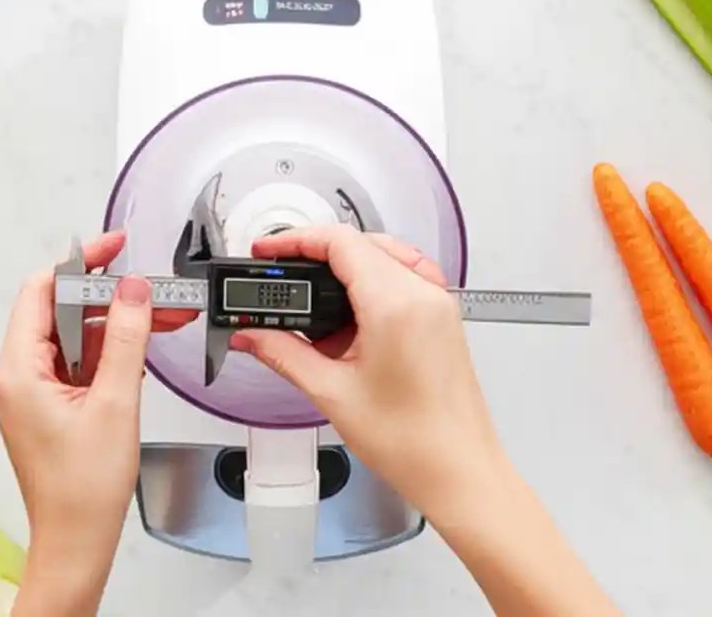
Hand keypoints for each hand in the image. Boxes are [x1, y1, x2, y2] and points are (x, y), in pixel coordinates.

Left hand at [0, 230, 193, 616]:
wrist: (76, 541)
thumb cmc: (83, 490)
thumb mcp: (116, 402)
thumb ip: (127, 338)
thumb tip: (134, 290)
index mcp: (16, 371)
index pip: (41, 291)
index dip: (80, 264)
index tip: (114, 249)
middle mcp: (14, 376)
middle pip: (61, 312)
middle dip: (111, 299)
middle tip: (154, 293)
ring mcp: (29, 391)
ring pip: (73, 338)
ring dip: (116, 328)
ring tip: (161, 322)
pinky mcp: (46, 405)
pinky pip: (76, 363)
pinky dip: (109, 354)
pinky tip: (142, 354)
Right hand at [232, 225, 618, 615]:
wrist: (459, 471)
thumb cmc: (412, 441)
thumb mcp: (331, 392)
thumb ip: (283, 353)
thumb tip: (252, 334)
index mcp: (395, 304)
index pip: (340, 242)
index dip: (296, 240)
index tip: (267, 252)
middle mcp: (423, 294)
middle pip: (361, 244)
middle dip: (315, 254)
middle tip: (279, 277)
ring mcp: (438, 304)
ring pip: (383, 258)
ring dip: (344, 269)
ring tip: (309, 305)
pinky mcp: (442, 319)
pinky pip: (403, 279)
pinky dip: (370, 284)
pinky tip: (346, 319)